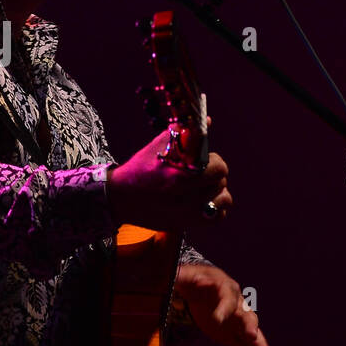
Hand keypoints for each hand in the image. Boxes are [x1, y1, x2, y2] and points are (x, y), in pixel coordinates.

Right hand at [108, 127, 231, 232]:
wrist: (121, 197)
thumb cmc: (141, 168)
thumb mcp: (159, 146)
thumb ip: (185, 133)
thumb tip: (207, 120)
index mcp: (182, 175)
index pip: (219, 167)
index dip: (214, 161)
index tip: (205, 160)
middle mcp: (187, 196)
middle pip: (221, 182)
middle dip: (213, 174)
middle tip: (202, 173)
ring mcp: (188, 213)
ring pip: (224, 200)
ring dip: (217, 191)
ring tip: (204, 187)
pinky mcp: (186, 224)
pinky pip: (217, 217)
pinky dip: (215, 209)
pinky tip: (204, 201)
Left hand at [175, 264, 273, 345]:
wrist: (200, 288)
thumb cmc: (194, 279)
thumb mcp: (185, 276)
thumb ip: (180, 277)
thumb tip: (176, 275)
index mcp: (225, 287)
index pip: (227, 298)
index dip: (223, 309)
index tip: (216, 320)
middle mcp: (236, 304)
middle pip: (247, 314)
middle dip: (250, 325)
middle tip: (252, 336)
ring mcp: (236, 320)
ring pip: (251, 333)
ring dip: (259, 344)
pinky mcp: (231, 333)